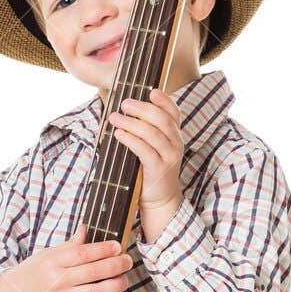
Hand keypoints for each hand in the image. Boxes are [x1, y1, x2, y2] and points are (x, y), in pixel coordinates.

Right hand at [0, 222, 131, 291]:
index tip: (118, 246)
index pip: (84, 253)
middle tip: (128, 261)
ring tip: (124, 280)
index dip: (104, 249)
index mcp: (54, 261)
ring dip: (115, 286)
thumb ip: (69, 245)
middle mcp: (57, 280)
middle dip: (116, 265)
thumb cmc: (32, 273)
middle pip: (93, 271)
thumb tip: (85, 229)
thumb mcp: (46, 255)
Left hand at [109, 87, 182, 239]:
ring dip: (131, 123)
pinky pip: (145, 150)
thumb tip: (124, 111)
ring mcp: (169, 157)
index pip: (174, 112)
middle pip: (161, 119)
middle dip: (142, 108)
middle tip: (124, 103)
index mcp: (175, 135)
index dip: (164, 100)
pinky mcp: (159, 169)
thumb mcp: (152, 147)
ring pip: (152, 133)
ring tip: (114, 117)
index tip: (151, 91)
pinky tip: (119, 134)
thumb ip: (146, 130)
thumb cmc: (150, 170)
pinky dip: (131, 139)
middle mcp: (176, 144)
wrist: (160, 199)